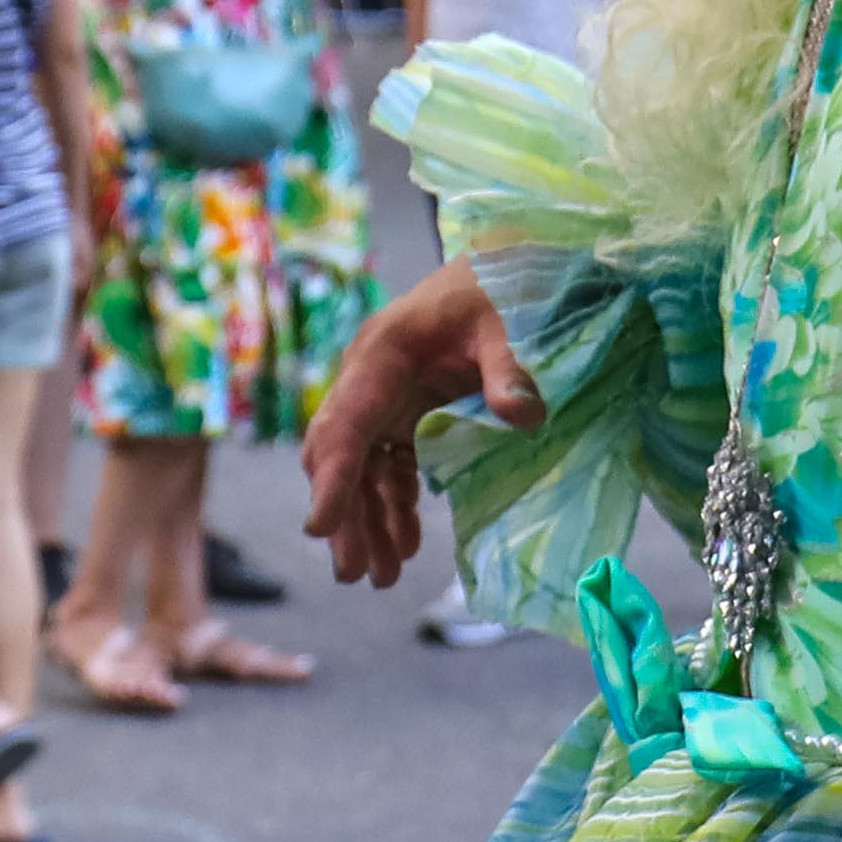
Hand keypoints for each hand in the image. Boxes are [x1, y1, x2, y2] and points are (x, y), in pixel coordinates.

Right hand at [300, 258, 537, 588]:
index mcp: (381, 356)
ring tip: (381, 577)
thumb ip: (510, 369)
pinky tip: (406, 544)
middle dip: (344, 516)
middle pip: (339, 456)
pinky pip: (388, 468)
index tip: (319, 529)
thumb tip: (521, 417)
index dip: (332, 479)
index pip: (344, 425)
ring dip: (367, 521)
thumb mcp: (508, 322)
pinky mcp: (406, 414)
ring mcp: (385, 400)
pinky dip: (393, 506)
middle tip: (355, 574)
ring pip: (360, 470)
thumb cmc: (501, 286)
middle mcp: (370, 381)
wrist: (504, 264)